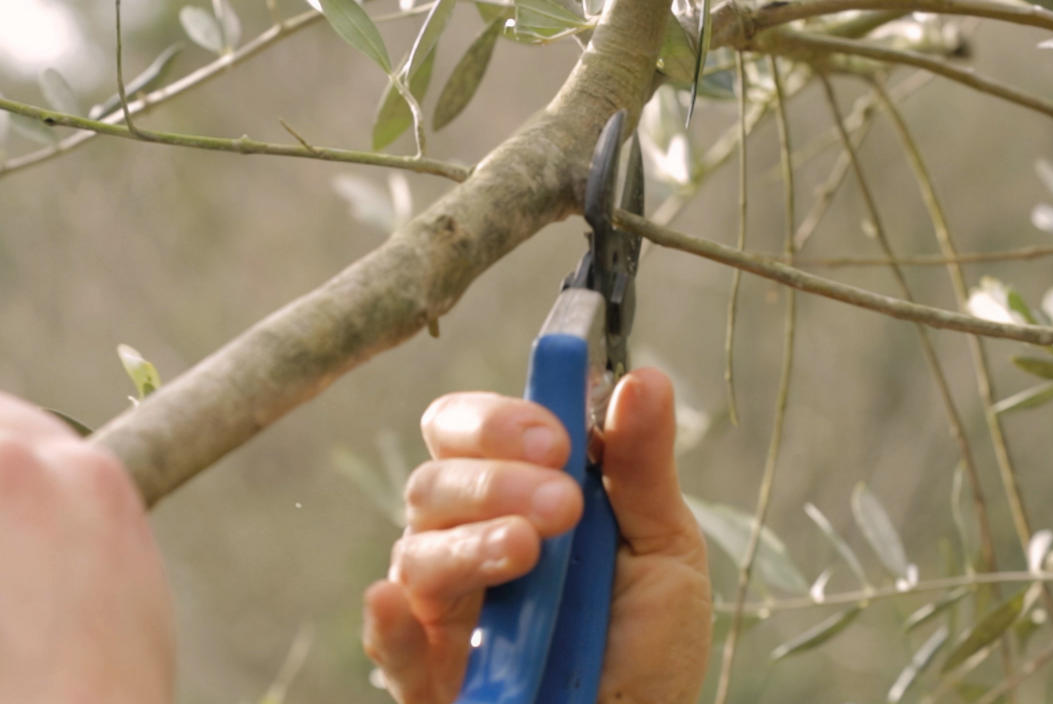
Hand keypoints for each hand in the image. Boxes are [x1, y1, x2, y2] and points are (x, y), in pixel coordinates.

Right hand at [362, 368, 710, 702]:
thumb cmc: (650, 646)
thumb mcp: (665, 550)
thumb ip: (642, 468)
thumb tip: (646, 378)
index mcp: (512, 498)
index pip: (467, 432)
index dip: (497, 422)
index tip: (556, 440)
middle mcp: (463, 543)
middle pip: (433, 484)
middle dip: (493, 482)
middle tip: (561, 506)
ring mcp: (442, 610)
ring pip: (415, 553)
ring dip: (470, 544)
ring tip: (528, 555)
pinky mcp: (428, 676)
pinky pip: (388, 641)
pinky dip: (387, 621)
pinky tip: (397, 602)